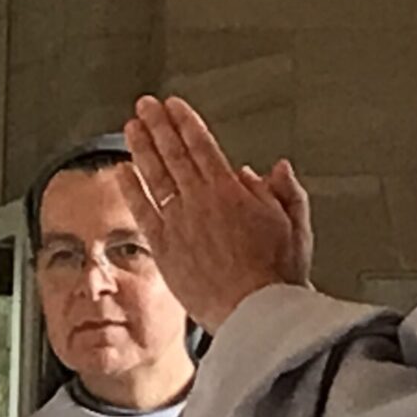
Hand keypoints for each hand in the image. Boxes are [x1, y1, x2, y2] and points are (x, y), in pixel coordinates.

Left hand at [120, 94, 311, 330]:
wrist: (254, 311)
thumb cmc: (276, 275)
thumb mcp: (294, 224)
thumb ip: (282, 192)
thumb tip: (270, 170)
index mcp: (230, 191)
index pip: (201, 145)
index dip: (185, 122)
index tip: (174, 106)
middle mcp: (199, 201)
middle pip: (173, 153)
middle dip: (158, 125)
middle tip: (146, 105)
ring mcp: (178, 223)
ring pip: (154, 176)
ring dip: (141, 148)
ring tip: (131, 127)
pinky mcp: (164, 247)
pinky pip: (142, 210)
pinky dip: (130, 188)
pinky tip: (122, 172)